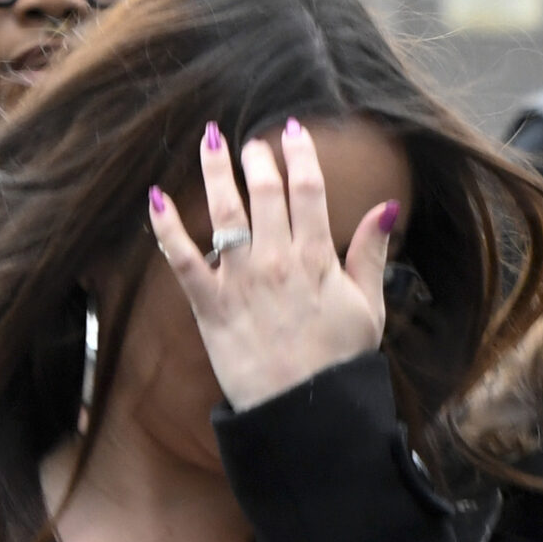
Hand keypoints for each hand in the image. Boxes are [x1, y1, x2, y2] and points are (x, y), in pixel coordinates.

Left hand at [146, 118, 393, 410]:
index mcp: (318, 258)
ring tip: (209, 143)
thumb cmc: (340, 360)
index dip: (301, 156)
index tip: (294, 132)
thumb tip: (386, 209)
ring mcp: (241, 280)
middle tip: (252, 140)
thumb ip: (371, 253)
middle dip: (258, 158)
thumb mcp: (369, 305)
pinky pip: (182, 259)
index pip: (309, 191)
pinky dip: (166, 227)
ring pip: (225, 212)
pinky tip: (156, 198)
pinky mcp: (210, 304)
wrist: (304, 409)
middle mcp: (278, 261)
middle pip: (265, 192)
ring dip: (215, 172)